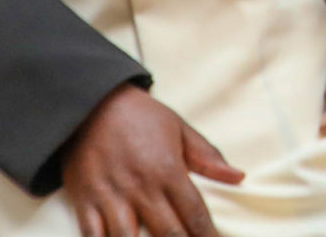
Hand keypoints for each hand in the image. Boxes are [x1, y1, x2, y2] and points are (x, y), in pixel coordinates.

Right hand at [60, 86, 241, 236]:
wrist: (90, 102)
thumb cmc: (140, 115)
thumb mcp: (179, 129)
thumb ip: (208, 157)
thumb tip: (239, 177)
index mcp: (167, 170)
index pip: (195, 214)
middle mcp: (141, 187)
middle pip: (168, 234)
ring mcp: (111, 196)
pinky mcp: (86, 201)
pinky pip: (93, 236)